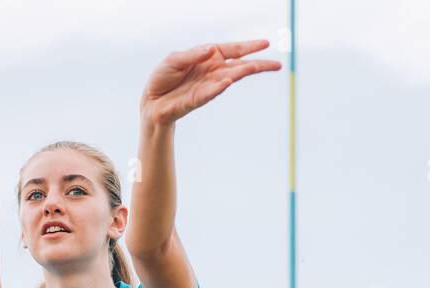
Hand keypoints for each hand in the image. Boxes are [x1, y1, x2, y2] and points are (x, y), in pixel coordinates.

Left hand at [140, 40, 280, 128]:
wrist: (152, 101)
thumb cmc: (164, 77)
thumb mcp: (175, 59)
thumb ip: (192, 54)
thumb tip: (211, 49)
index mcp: (210, 58)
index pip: (233, 50)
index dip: (249, 47)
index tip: (266, 44)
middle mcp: (212, 72)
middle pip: (239, 67)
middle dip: (258, 65)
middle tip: (277, 65)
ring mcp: (206, 87)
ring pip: (229, 79)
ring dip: (241, 72)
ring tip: (254, 67)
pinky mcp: (196, 100)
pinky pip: (209, 93)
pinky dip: (218, 87)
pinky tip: (227, 82)